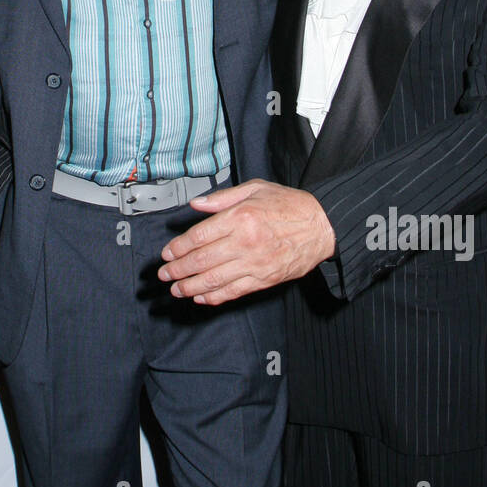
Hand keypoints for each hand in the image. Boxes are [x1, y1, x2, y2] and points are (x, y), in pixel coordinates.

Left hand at [157, 179, 335, 304]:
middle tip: (164, 274)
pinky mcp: (264, 279)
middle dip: (178, 269)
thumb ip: (223, 198)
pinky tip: (201, 297)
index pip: (199, 236)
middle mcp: (245, 242)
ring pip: (214, 279)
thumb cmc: (289, 205)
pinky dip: (215, 297)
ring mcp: (255, 263)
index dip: (179, 247)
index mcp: (241, 217)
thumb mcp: (255, 189)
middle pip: (201, 260)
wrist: (322, 226)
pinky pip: (234, 291)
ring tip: (177, 290)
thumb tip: (197, 204)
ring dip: (190, 287)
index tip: (167, 253)